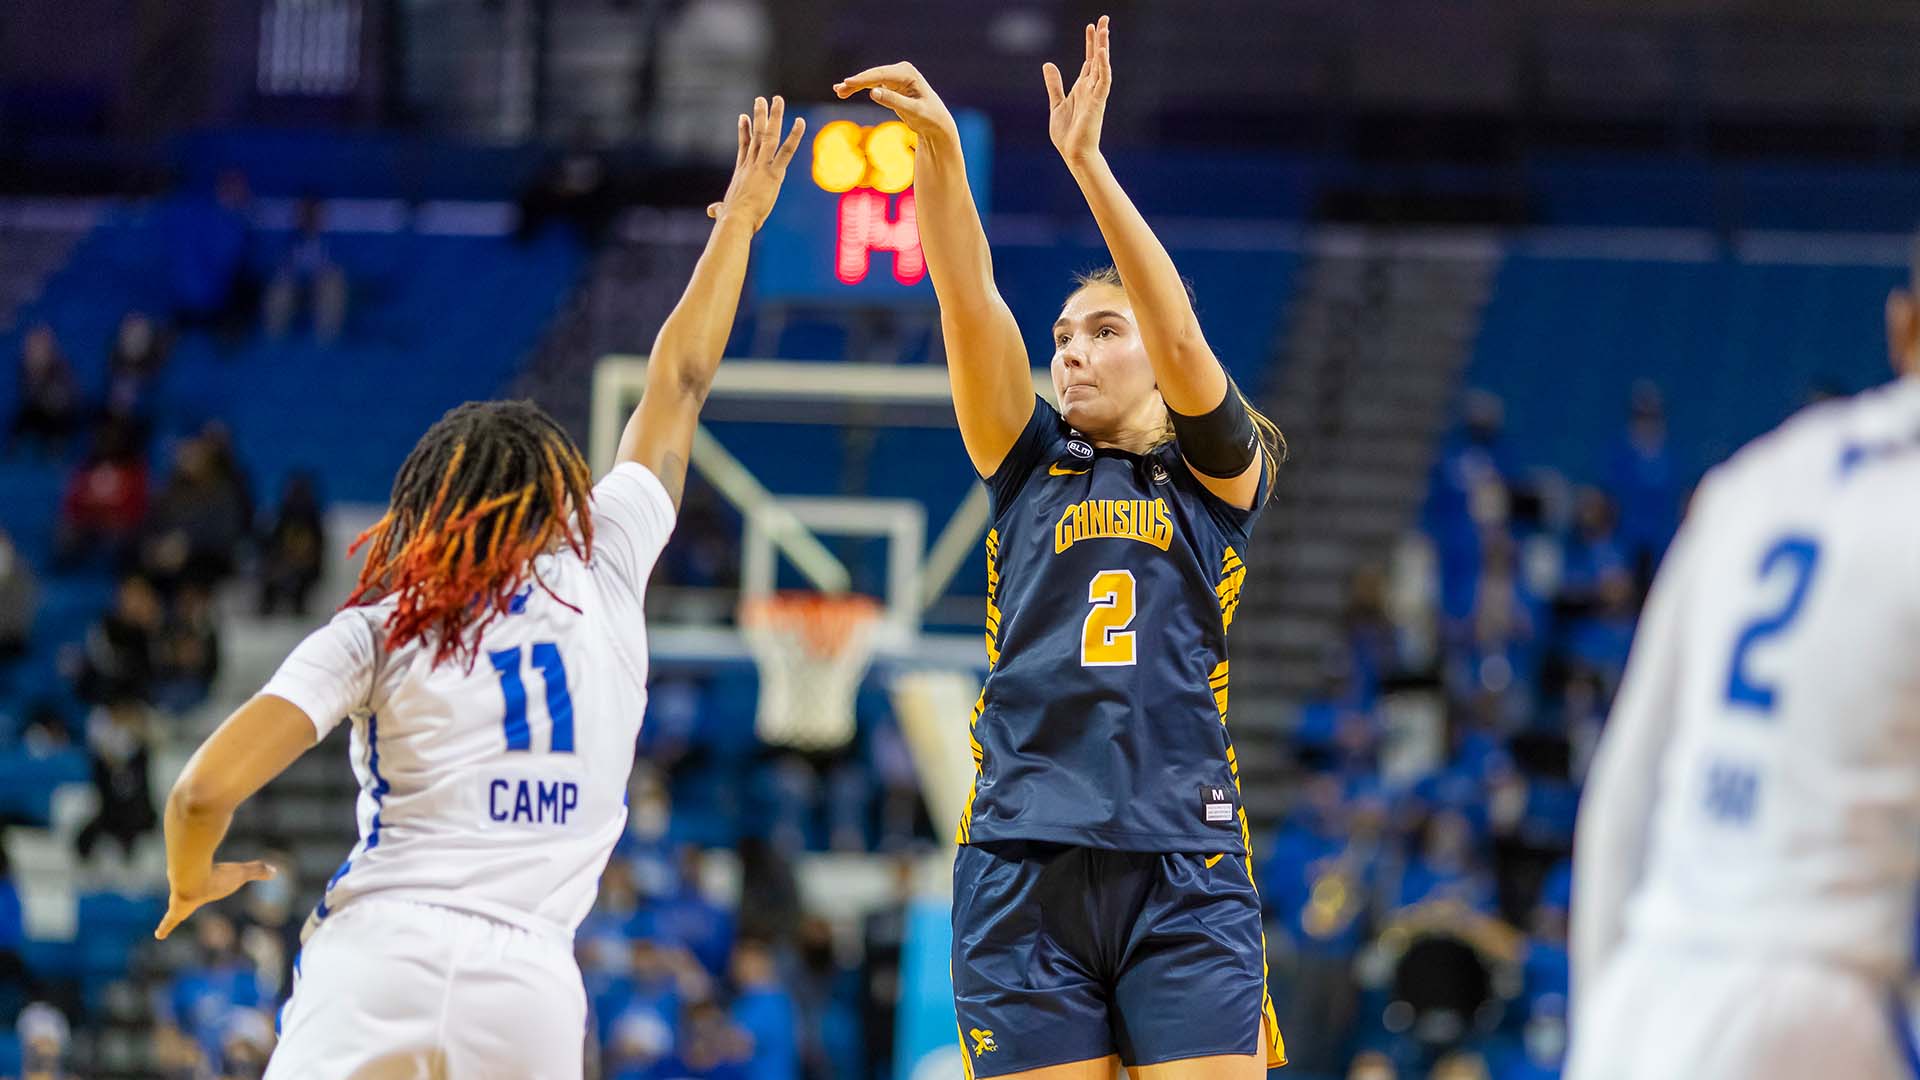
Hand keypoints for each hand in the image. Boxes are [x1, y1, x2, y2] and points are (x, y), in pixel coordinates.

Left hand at [155, 860, 276, 939]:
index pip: (204, 884)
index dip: (204, 886)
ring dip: (169, 918)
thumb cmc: (217, 875)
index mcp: (206, 884)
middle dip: (182, 904)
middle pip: (187, 898)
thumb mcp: (241, 873)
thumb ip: (256, 871)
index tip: (201, 885)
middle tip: (176, 910)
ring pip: (174, 910)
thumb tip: (276, 871)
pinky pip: (168, 921)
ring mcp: (180, 900)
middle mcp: (191, 892)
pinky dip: (165, 927)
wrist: (193, 878)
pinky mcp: (175, 909)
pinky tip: (159, 935)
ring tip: (162, 929)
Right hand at [705, 95, 805, 231]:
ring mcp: (761, 166)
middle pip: (757, 134)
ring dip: (774, 116)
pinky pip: (786, 151)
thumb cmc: (729, 219)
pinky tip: (801, 122)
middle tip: (762, 99)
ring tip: (778, 99)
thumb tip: (712, 212)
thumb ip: (718, 209)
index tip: (744, 116)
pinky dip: (794, 136)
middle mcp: (750, 164)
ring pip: (769, 135)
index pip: (744, 147)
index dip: (745, 130)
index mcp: (741, 172)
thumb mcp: (722, 211)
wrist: (735, 220)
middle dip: (760, 115)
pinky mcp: (773, 173)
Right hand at [833, 62, 958, 143]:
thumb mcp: (913, 111)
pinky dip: (859, 88)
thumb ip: (893, 101)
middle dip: (856, 82)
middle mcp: (901, 71)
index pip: (881, 75)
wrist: (936, 124)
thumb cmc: (929, 117)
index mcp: (908, 73)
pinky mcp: (891, 85)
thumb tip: (872, 92)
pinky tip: (845, 91)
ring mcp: (895, 77)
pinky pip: (872, 85)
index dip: (863, 79)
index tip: (847, 83)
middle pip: (873, 75)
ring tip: (838, 92)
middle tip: (839, 90)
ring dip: (855, 85)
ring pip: (870, 80)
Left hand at [1044, 15, 1110, 167]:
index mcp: (1082, 88)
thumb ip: (1054, 84)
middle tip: (1104, 19)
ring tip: (1105, 28)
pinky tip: (1102, 52)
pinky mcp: (1097, 102)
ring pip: (1101, 65)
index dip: (1090, 43)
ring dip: (1103, 47)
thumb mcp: (1056, 104)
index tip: (1091, 26)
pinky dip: (1104, 67)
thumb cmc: (1067, 134)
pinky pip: (1103, 81)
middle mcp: (1090, 88)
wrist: (1073, 153)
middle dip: (1100, 38)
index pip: (1088, 60)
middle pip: (1097, 58)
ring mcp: (1095, 94)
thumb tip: (1048, 64)